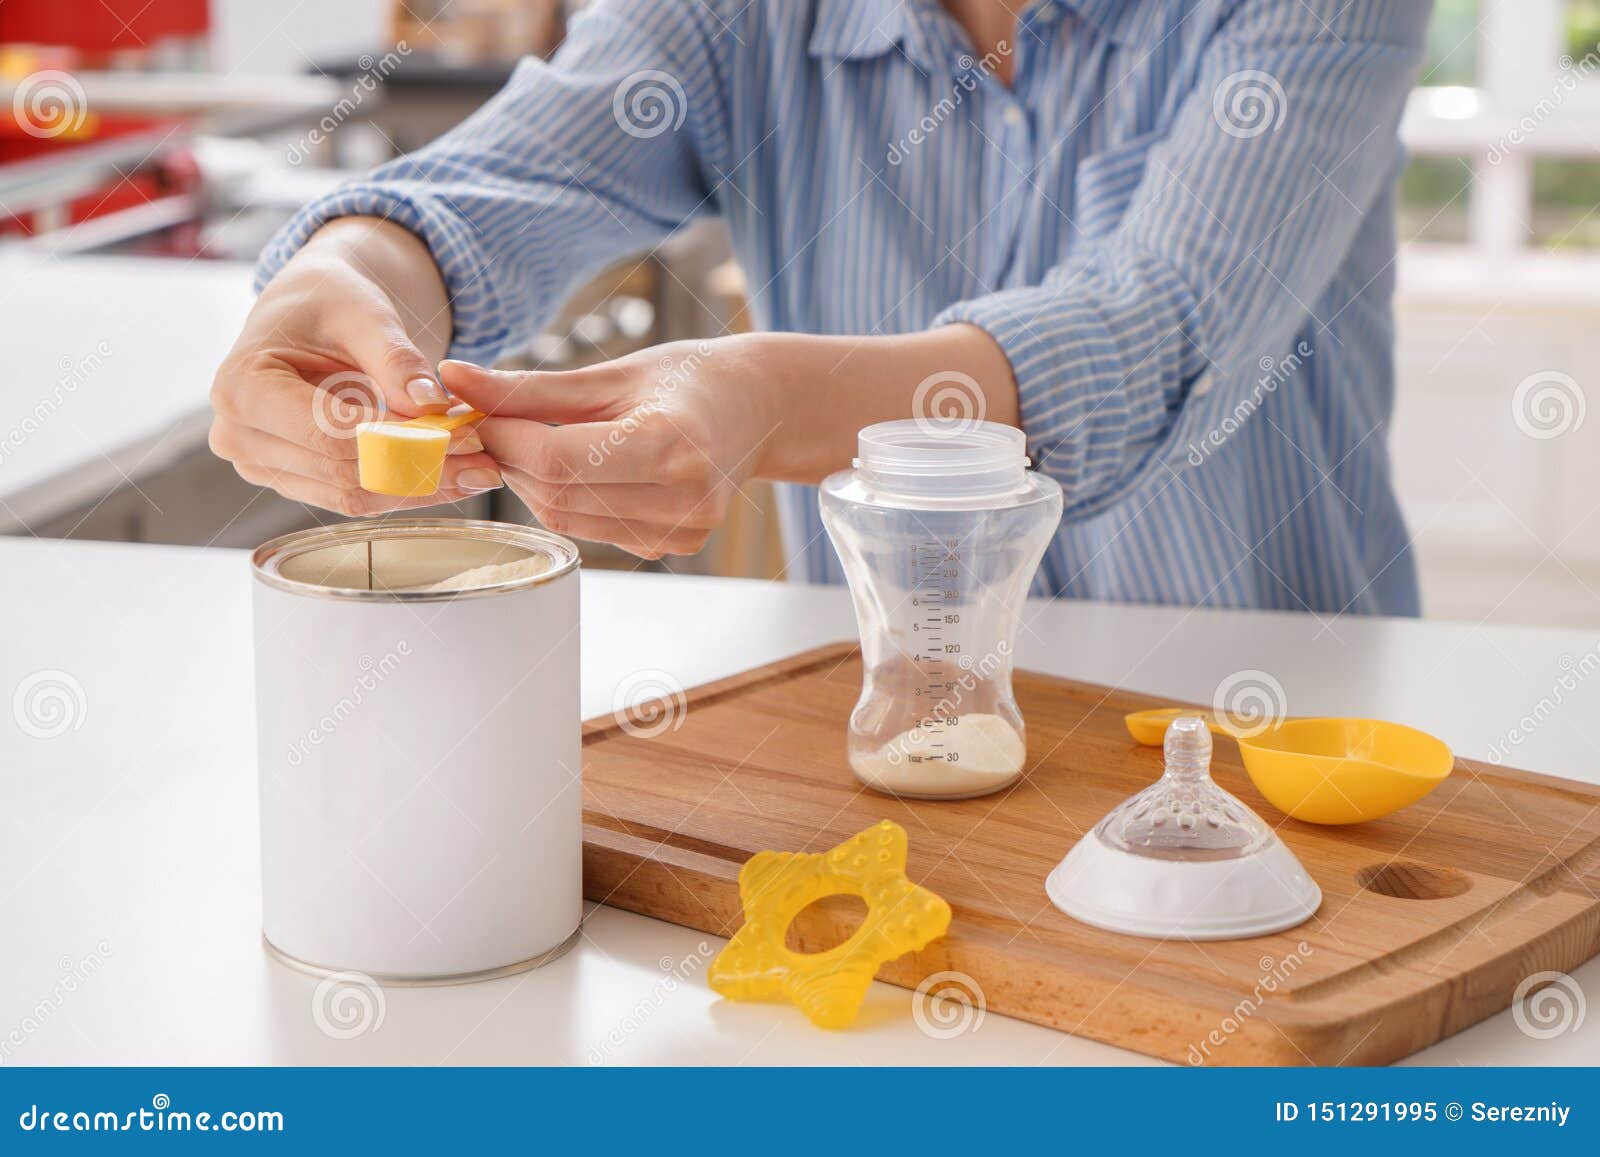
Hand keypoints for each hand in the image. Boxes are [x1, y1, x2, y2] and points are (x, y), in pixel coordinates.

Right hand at [209, 219, 504, 515]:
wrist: (309, 310)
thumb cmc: (328, 302)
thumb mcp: (364, 314)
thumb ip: (397, 360)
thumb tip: (433, 407)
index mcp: (243, 388)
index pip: (328, 435)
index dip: (400, 441)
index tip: (464, 436)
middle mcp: (239, 436)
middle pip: (341, 473)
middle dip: (420, 468)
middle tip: (486, 460)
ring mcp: (261, 466)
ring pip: (352, 496)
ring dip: (420, 487)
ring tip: (479, 469)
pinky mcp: (292, 480)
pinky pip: (355, 497)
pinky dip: (406, 487)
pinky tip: (453, 474)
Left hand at [440, 338, 781, 559]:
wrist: (756, 409)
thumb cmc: (687, 379)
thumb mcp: (610, 373)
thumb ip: (530, 388)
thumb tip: (453, 378)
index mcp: (672, 444)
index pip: (557, 459)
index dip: (505, 439)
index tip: (479, 413)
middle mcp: (684, 497)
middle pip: (558, 496)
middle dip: (512, 462)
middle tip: (496, 426)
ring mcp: (683, 530)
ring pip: (569, 521)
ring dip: (536, 485)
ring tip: (537, 443)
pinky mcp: (675, 547)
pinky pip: (595, 532)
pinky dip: (571, 502)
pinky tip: (580, 469)